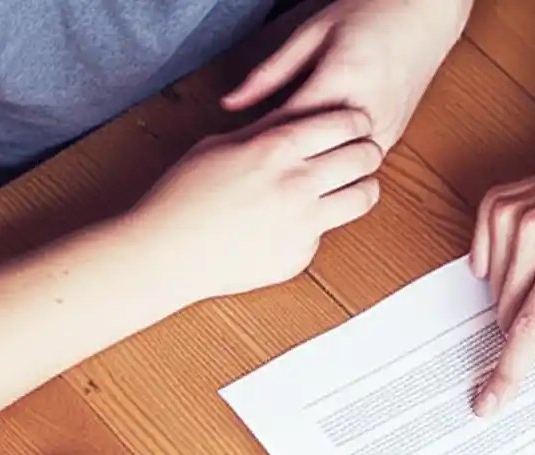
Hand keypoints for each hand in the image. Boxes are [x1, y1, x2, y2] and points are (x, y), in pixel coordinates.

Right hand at [131, 108, 382, 302]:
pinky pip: (328, 232)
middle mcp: (296, 183)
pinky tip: (298, 222)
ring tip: (357, 185)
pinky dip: (321, 223)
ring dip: (365, 187)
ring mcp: (303, 222)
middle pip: (364, 157)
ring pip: (363, 197)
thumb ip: (260, 134)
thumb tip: (290, 121)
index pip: (342, 122)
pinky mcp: (301, 255)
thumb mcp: (218, 147)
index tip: (357, 123)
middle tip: (364, 152)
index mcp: (275, 148)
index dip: (356, 120)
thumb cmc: (183, 196)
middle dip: (368, 151)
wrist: (167, 253)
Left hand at [223, 0, 470, 151]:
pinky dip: (334, 164)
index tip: (232, 154)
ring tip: (278, 172)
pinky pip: (357, 164)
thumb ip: (270, 72)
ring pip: (337, 168)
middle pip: (312, 156)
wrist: (427, 14)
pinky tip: (314, 164)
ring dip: (309, 169)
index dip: (256, 146)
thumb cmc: (373, 13)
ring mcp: (386, 128)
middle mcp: (368, 111)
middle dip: (279, 165)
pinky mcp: (395, 136)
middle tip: (247, 172)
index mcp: (343, 81)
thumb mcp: (312, 33)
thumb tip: (230, 103)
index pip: (288, 129)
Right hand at [470, 147, 534, 416]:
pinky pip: (483, 263)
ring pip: (495, 293)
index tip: (488, 402)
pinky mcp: (493, 206)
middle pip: (508, 314)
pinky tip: (532, 252)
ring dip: (520, 294)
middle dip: (530, 323)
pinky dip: (504, 269)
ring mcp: (509, 215)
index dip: (509, 371)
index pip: (530, 326)